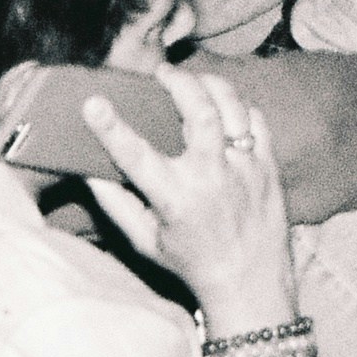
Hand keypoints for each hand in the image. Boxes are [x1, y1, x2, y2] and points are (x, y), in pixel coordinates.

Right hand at [80, 68, 297, 334]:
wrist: (251, 283)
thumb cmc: (193, 262)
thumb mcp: (145, 241)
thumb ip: (116, 204)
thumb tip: (88, 170)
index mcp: (176, 199)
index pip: (136, 154)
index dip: (110, 126)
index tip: (93, 101)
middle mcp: (212, 178)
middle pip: (199, 112)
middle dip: (179, 82)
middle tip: (162, 73)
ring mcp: (246, 169)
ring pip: (233, 107)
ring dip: (210, 85)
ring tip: (193, 80)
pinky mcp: (269, 166)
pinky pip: (255, 120)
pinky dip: (239, 106)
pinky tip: (223, 106)